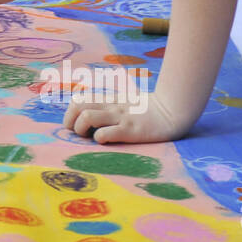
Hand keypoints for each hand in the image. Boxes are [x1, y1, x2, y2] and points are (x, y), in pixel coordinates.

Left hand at [63, 90, 189, 143]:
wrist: (171, 110)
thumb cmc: (145, 110)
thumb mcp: (123, 103)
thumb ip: (108, 106)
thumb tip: (88, 116)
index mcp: (108, 100)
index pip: (78, 99)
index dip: (70, 113)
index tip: (75, 124)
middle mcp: (110, 107)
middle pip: (77, 106)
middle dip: (70, 121)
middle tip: (78, 133)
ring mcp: (120, 117)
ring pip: (87, 117)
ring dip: (81, 130)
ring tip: (90, 137)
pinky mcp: (130, 130)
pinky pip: (106, 133)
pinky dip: (99, 139)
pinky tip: (106, 141)